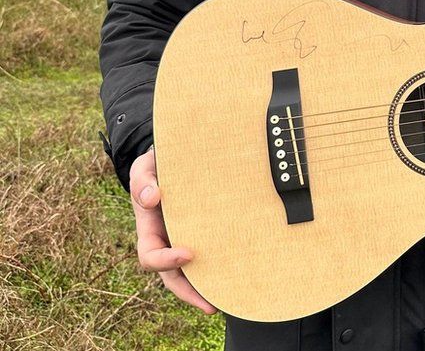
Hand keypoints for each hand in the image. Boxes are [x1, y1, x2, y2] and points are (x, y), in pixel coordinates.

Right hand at [130, 147, 216, 313]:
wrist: (175, 157)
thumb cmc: (157, 166)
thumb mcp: (144, 168)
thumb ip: (143, 181)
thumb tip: (152, 197)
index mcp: (149, 230)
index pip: (150, 256)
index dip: (166, 261)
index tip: (189, 253)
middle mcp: (167, 240)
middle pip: (173, 276)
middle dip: (190, 293)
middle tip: (210, 304)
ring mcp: (186, 238)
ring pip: (194, 270)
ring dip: (209, 286)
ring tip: (231, 296)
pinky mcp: (207, 231)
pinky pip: (213, 251)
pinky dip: (222, 263)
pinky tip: (242, 268)